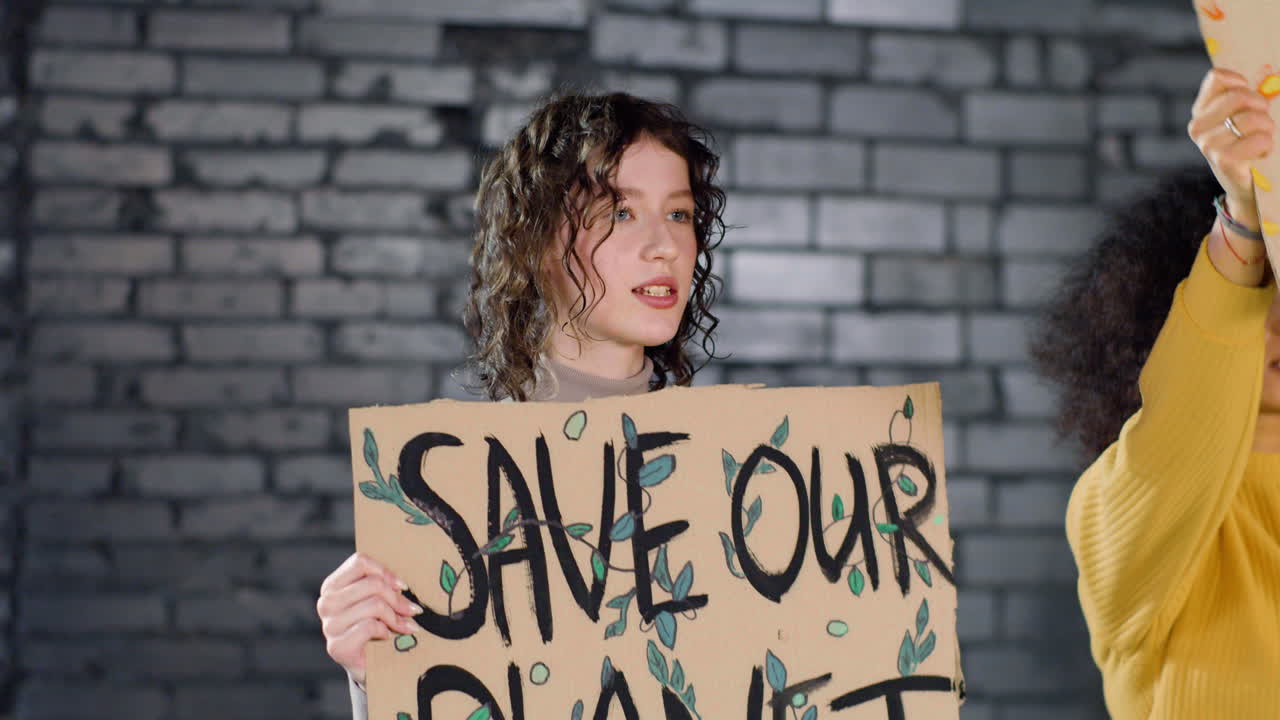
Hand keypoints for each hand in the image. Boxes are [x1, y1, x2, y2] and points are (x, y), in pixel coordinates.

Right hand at [317, 552, 420, 686]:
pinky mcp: (337, 647)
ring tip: (403, 625)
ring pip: (374, 604)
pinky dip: (385, 630)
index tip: (402, 586)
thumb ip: (384, 585)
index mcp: (333, 586)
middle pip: (372, 583)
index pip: (360, 562)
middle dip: (397, 598)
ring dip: (395, 617)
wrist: (370, 666)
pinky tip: (386, 636)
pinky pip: (369, 626)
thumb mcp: (378, 600)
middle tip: (411, 611)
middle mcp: (326, 603)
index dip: (386, 572)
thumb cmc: (376, 627)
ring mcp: (329, 626)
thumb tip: (404, 584)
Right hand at [1188, 68, 1275, 225]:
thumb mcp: (1239, 117)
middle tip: (1261, 122)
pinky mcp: (1223, 160)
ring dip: (1267, 127)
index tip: (1247, 99)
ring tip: (1262, 139)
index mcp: (1201, 111)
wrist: (1246, 184)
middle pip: (1239, 96)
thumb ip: (1242, 99)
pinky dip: (1267, 144)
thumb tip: (1267, 85)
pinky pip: (1259, 139)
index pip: (1217, 77)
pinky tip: (1260, 153)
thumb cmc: (1247, 144)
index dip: (1240, 82)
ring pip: (1252, 118)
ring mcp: (1208, 144)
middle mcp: (1198, 126)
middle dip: (1260, 107)